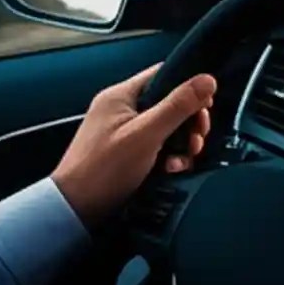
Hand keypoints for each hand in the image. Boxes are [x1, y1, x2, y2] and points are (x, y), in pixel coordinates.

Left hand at [51, 64, 216, 226]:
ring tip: (185, 159)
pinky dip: (171, 157)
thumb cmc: (105, 168)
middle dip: (190, 121)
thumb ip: (177, 106)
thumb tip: (208, 79)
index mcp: (122, 95)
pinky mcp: (129, 153)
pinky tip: (172, 169)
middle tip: (198, 139)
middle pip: (170, 103)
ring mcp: (125, 132)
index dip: (189, 86)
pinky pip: (159, 146)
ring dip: (183, 143)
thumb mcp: (146, 134)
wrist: (74, 209)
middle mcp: (123, 109)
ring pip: (168, 127)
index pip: (163, 75)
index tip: (207, 105)